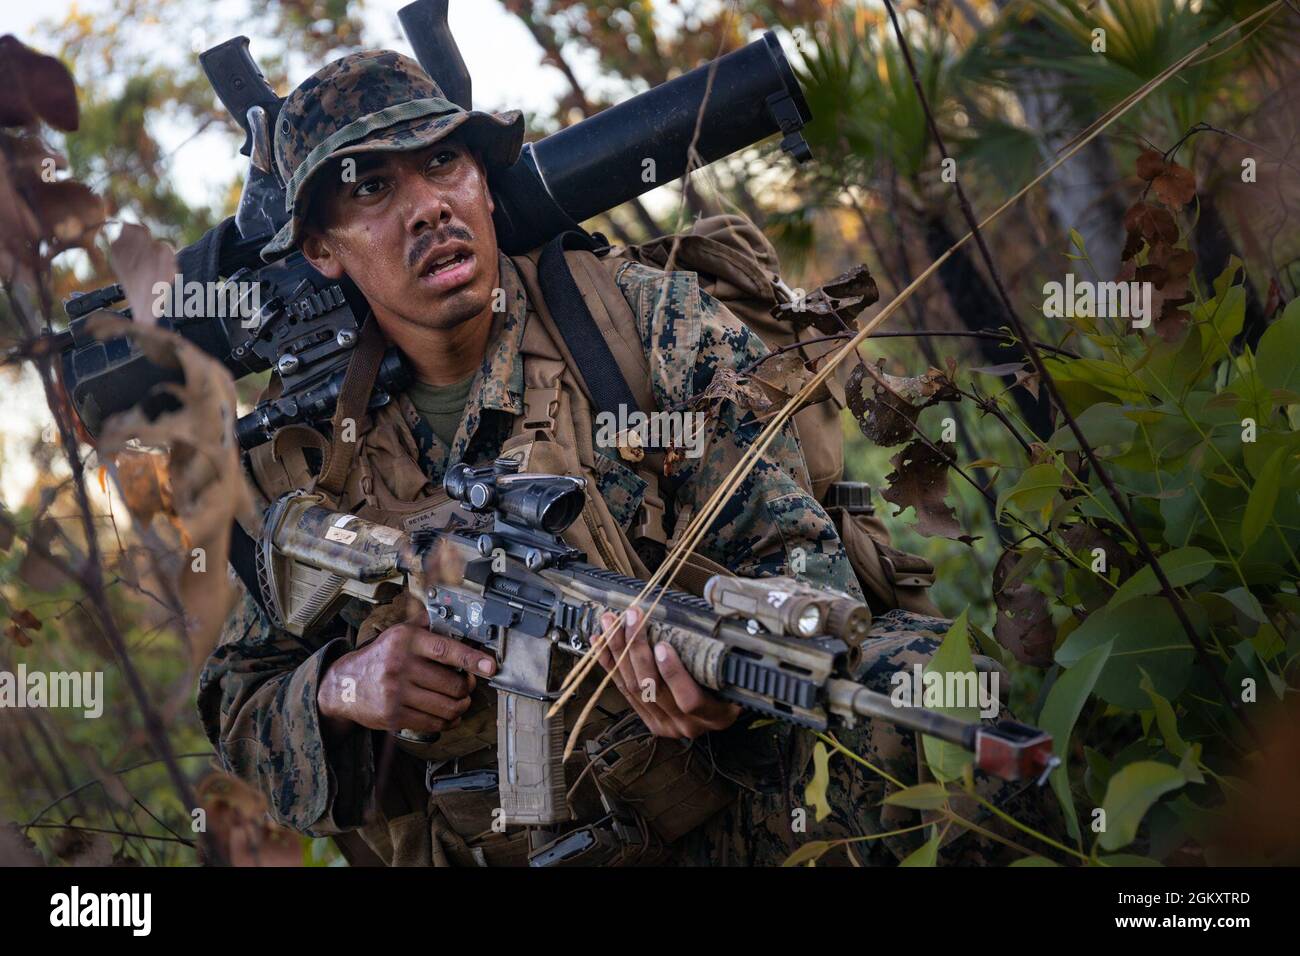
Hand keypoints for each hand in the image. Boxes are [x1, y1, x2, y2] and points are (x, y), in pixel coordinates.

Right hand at [317, 619, 495, 734]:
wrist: (343, 686)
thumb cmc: (378, 657)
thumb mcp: (397, 634)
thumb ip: (425, 626)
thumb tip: (456, 618)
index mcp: (405, 642)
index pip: (445, 650)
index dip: (471, 659)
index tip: (489, 666)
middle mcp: (400, 666)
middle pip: (451, 684)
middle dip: (467, 689)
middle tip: (468, 686)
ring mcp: (395, 693)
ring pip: (445, 707)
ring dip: (460, 707)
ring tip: (460, 702)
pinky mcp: (393, 716)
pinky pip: (433, 723)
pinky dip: (447, 722)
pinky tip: (448, 716)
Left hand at [595, 607, 740, 739]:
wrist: (723, 710)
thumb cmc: (732, 684)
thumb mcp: (736, 675)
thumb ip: (720, 654)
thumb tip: (707, 616)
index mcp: (715, 715)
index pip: (690, 699)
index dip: (674, 673)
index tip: (663, 645)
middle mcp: (687, 725)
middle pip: (653, 688)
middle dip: (637, 649)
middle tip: (632, 617)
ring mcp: (665, 724)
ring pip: (634, 688)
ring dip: (619, 652)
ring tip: (611, 624)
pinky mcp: (648, 720)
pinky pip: (624, 691)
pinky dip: (610, 665)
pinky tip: (600, 644)